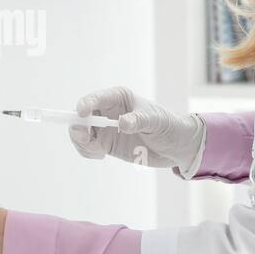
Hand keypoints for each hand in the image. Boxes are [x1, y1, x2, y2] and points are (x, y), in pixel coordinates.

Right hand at [68, 85, 205, 175]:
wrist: (176, 146)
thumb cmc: (168, 125)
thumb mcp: (155, 121)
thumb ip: (138, 120)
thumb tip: (122, 123)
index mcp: (118, 98)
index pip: (96, 98)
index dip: (86, 104)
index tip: (82, 113)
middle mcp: (107, 112)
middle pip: (81, 116)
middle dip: (78, 127)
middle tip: (86, 138)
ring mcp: (105, 129)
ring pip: (81, 133)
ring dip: (82, 142)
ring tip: (98, 151)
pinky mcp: (106, 144)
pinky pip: (88, 147)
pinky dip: (87, 152)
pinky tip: (100, 155)